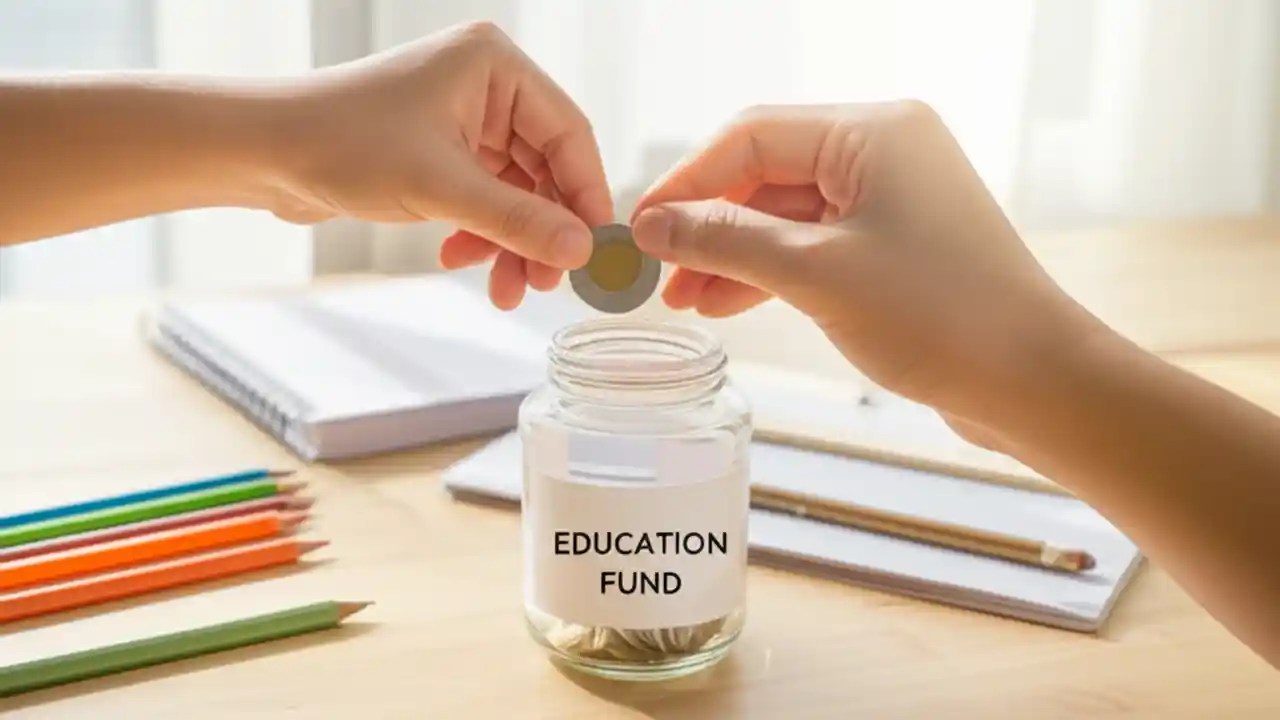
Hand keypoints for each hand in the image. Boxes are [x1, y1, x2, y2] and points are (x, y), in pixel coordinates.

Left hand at [270, 22, 611, 308]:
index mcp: (495, 65)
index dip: (587, 196)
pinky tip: (461, 260)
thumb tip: (582, 252)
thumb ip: (518, 221)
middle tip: (545, 283)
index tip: (596, 252)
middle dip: (544, 231)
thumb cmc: (340, 144)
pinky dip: (483, 233)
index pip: (570, 133)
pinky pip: (486, 197)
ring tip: (506, 290)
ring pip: (518, 190)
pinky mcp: (443, 149)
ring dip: (514, 243)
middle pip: (547, 167)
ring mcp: (464, 117)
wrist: (263, 151)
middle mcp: (486, 85)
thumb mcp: (440, 189)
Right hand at [630, 102, 1106, 434]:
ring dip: (732, 253)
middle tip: (656, 273)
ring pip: (785, 214)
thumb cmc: (939, 316)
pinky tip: (726, 303)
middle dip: (707, 224)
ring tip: (683, 300)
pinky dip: (770, 271)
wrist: (1034, 380)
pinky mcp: (895, 243)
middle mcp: (883, 150)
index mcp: (872, 131)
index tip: (639, 229)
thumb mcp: (816, 274)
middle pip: (765, 174)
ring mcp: (892, 197)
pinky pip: (814, 243)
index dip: (686, 182)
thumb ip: (726, 241)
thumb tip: (652, 224)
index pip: (749, 136)